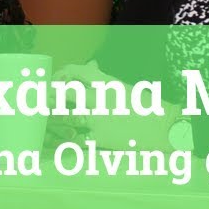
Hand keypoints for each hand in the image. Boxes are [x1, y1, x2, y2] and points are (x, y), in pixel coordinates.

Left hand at [45, 60, 179, 151]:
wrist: (166, 128)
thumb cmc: (146, 106)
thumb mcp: (124, 87)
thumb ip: (103, 78)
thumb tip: (90, 67)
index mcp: (107, 83)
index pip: (76, 71)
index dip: (61, 74)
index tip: (55, 80)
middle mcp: (100, 99)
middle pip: (64, 93)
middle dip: (51, 96)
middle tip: (42, 99)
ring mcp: (99, 120)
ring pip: (66, 117)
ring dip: (54, 118)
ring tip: (46, 119)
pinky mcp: (101, 139)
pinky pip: (76, 140)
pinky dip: (65, 141)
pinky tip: (58, 141)